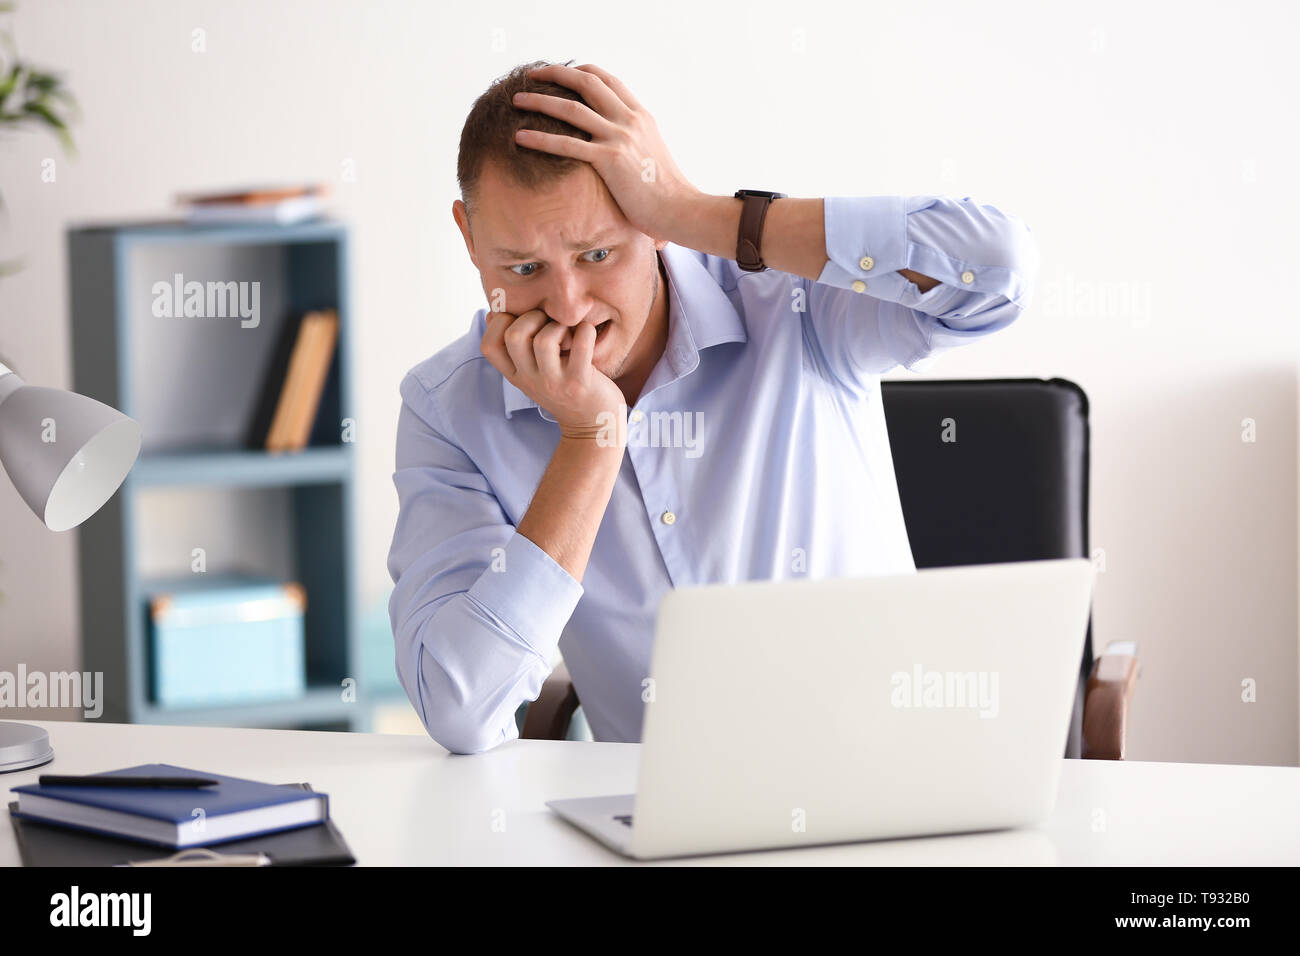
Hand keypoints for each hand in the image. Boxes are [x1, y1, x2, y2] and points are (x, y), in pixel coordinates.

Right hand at [480, 309, 625, 433]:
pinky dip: (585, 330)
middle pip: (514, 336)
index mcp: (516, 375)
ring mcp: (554, 383)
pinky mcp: (579, 382)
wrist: (592, 425)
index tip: (520, 321)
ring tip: (568, 333)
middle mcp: (530, 380)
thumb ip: (514, 348)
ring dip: (558, 325)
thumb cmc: (564, 387)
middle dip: (531, 317)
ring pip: (544, 340)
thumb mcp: (532, 372)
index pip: (488, 346)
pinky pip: (581, 343)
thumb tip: (493, 315)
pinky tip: (586, 336)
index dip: (500, 323)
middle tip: (548, 323)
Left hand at [511, 63, 697, 241]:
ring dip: (540, 101)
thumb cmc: (668, 193)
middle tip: (531, 75)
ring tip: (516, 99)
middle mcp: (629, 120)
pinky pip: (567, 145)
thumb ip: (636, 143)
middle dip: (555, 74)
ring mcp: (619, 137)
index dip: (580, 72)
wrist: (682, 209)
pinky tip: (520, 137)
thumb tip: (625, 150)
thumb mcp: (653, 155)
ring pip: (571, 109)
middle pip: (586, 83)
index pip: (607, 81)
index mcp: (641, 116)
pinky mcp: (609, 160)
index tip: (560, 74)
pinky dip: (540, 138)